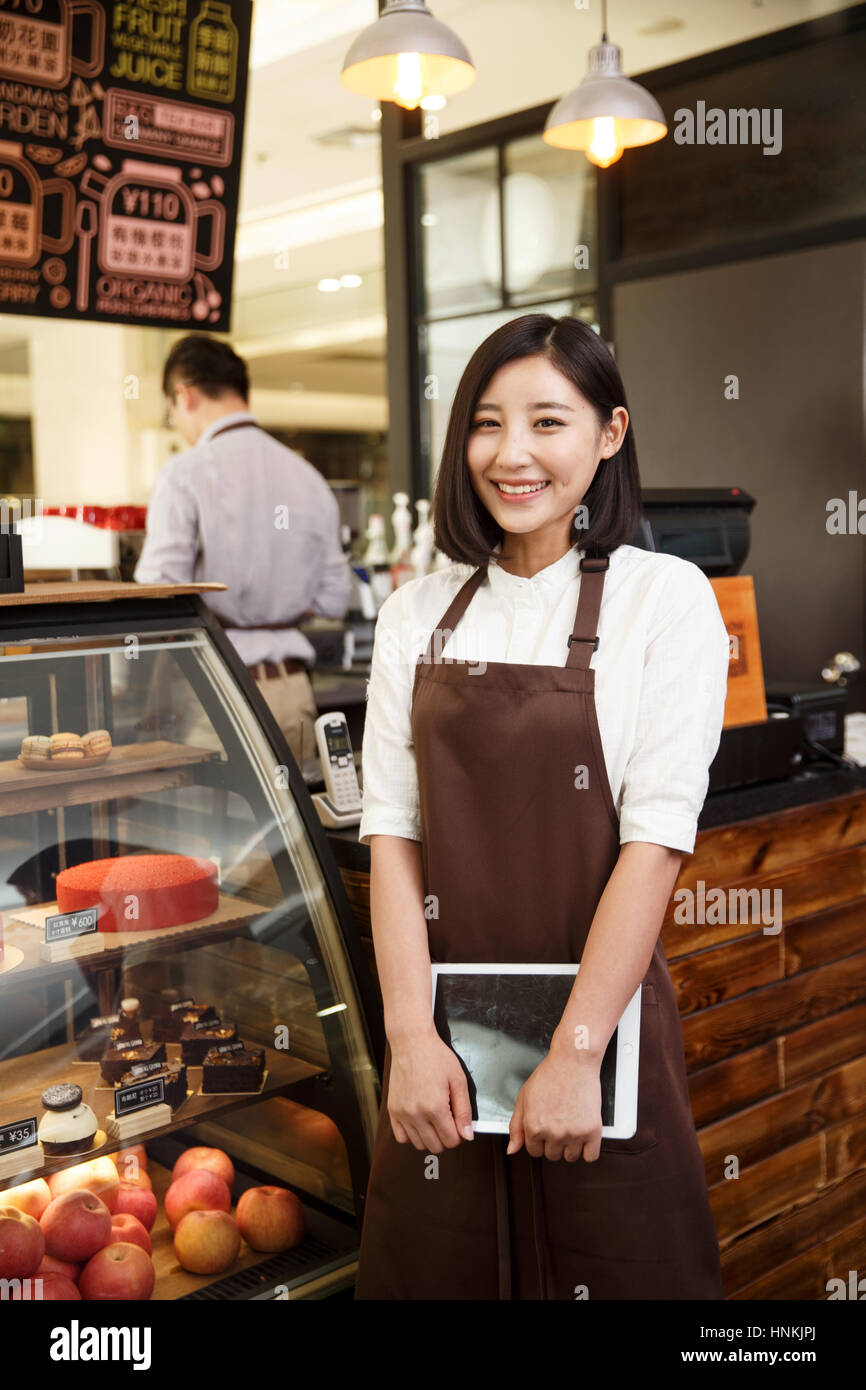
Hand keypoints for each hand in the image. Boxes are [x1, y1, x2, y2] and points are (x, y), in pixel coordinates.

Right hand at [387, 1031, 474, 1152]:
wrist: (412, 1042)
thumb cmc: (435, 1056)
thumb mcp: (458, 1080)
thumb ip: (464, 1110)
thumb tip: (467, 1135)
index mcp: (435, 1107)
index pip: (452, 1140)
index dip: (460, 1134)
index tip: (459, 1123)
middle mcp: (416, 1113)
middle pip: (436, 1146)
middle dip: (447, 1137)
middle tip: (449, 1120)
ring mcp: (402, 1113)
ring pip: (419, 1145)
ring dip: (430, 1137)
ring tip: (435, 1119)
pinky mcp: (392, 1110)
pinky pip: (401, 1137)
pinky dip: (412, 1135)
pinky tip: (420, 1122)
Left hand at [508, 1051, 601, 1161]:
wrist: (573, 1061)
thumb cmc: (550, 1075)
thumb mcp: (524, 1098)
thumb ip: (515, 1126)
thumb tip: (512, 1149)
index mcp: (534, 1126)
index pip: (534, 1151)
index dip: (539, 1140)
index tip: (546, 1129)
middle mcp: (553, 1132)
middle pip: (552, 1156)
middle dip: (554, 1142)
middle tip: (559, 1123)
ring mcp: (573, 1133)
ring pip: (571, 1157)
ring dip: (571, 1146)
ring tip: (571, 1126)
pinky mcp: (592, 1130)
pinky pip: (591, 1156)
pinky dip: (589, 1149)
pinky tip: (584, 1136)